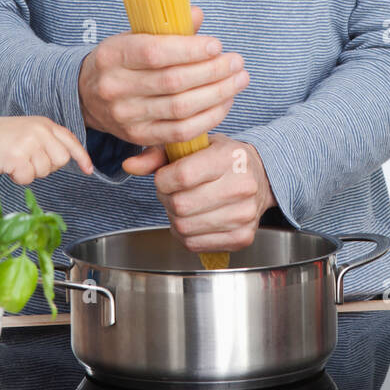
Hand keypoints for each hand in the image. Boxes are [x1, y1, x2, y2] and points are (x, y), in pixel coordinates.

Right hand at [0, 115, 93, 185]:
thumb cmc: (3, 137)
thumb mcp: (29, 131)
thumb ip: (47, 140)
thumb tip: (64, 159)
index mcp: (45, 124)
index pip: (70, 140)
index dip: (82, 156)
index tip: (89, 169)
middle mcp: (40, 131)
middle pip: (61, 160)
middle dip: (48, 166)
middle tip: (30, 161)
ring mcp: (30, 143)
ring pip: (44, 171)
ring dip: (30, 172)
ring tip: (16, 160)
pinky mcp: (18, 156)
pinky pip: (28, 178)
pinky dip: (19, 178)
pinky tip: (10, 167)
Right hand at [77, 6, 249, 147]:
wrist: (86, 96)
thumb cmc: (120, 60)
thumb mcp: (133, 36)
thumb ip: (166, 27)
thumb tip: (196, 14)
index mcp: (113, 55)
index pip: (155, 53)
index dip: (190, 50)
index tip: (217, 45)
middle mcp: (116, 87)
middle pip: (173, 82)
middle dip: (213, 71)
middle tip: (237, 62)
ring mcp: (126, 116)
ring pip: (181, 108)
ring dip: (217, 94)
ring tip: (238, 80)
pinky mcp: (138, 136)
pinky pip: (181, 131)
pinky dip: (209, 117)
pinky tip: (225, 102)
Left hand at [122, 133, 277, 253]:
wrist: (260, 177)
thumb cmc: (223, 159)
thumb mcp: (195, 146)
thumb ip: (159, 155)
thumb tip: (129, 165)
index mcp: (230, 157)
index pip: (183, 176)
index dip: (163, 179)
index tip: (165, 176)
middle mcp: (242, 186)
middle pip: (181, 204)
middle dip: (167, 199)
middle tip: (173, 191)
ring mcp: (244, 215)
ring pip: (185, 226)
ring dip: (175, 217)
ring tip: (183, 204)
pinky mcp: (242, 237)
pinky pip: (195, 244)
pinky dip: (186, 234)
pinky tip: (194, 218)